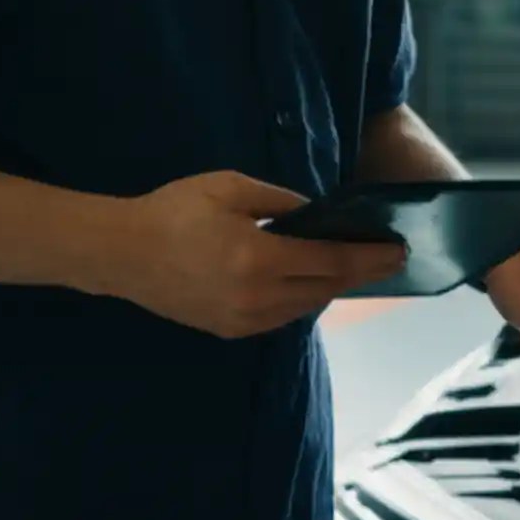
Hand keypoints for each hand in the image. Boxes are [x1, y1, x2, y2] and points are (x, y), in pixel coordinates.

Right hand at [106, 171, 405, 338]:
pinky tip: (310, 281)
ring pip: (307, 306)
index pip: (332, 261)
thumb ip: (281, 202)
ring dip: (332, 286)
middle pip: (327, 287)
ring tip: (353, 266)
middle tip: (388, 258)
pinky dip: (302, 298)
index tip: (399, 251)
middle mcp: (257, 296)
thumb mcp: (231, 188)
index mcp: (259, 257)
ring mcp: (244, 320)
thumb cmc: (174, 211)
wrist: (120, 254)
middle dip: (361, 273)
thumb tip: (319, 215)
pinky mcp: (231, 331)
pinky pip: (283, 317)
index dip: (370, 257)